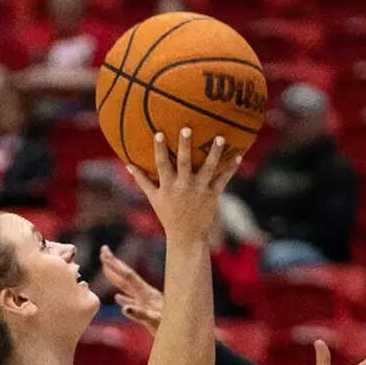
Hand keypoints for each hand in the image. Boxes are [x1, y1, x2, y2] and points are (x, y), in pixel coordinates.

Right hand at [100, 244, 163, 334]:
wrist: (186, 331)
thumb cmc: (171, 328)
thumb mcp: (155, 322)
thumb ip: (140, 314)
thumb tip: (124, 308)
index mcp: (146, 294)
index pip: (128, 276)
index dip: (115, 266)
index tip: (104, 254)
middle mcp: (147, 295)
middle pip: (127, 276)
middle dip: (114, 264)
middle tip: (103, 250)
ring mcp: (148, 302)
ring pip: (128, 287)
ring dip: (117, 278)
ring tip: (106, 269)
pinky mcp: (149, 311)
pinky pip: (132, 302)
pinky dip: (123, 298)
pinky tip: (118, 298)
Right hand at [127, 128, 239, 246]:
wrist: (187, 236)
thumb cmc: (169, 214)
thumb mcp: (153, 198)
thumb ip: (142, 180)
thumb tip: (127, 164)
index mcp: (168, 186)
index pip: (162, 165)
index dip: (160, 150)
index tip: (158, 133)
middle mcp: (184, 186)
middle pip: (184, 163)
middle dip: (185, 147)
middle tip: (186, 129)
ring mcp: (199, 190)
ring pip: (208, 169)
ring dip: (214, 153)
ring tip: (220, 138)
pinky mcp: (212, 195)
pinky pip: (223, 180)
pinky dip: (231, 168)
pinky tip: (238, 155)